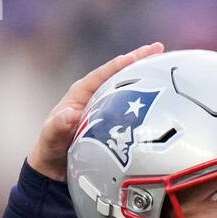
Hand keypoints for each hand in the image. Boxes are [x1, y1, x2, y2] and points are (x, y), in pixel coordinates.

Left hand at [27, 42, 164, 181]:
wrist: (54, 168)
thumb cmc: (50, 149)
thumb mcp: (50, 137)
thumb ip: (57, 127)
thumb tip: (69, 115)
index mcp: (81, 93)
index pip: (104, 73)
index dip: (122, 63)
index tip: (139, 55)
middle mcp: (94, 95)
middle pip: (120, 74)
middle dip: (139, 61)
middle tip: (159, 48)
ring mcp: (104, 107)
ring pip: (127, 89)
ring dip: (145, 78)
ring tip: (166, 67)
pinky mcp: (111, 121)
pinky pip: (129, 107)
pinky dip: (144, 102)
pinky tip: (161, 101)